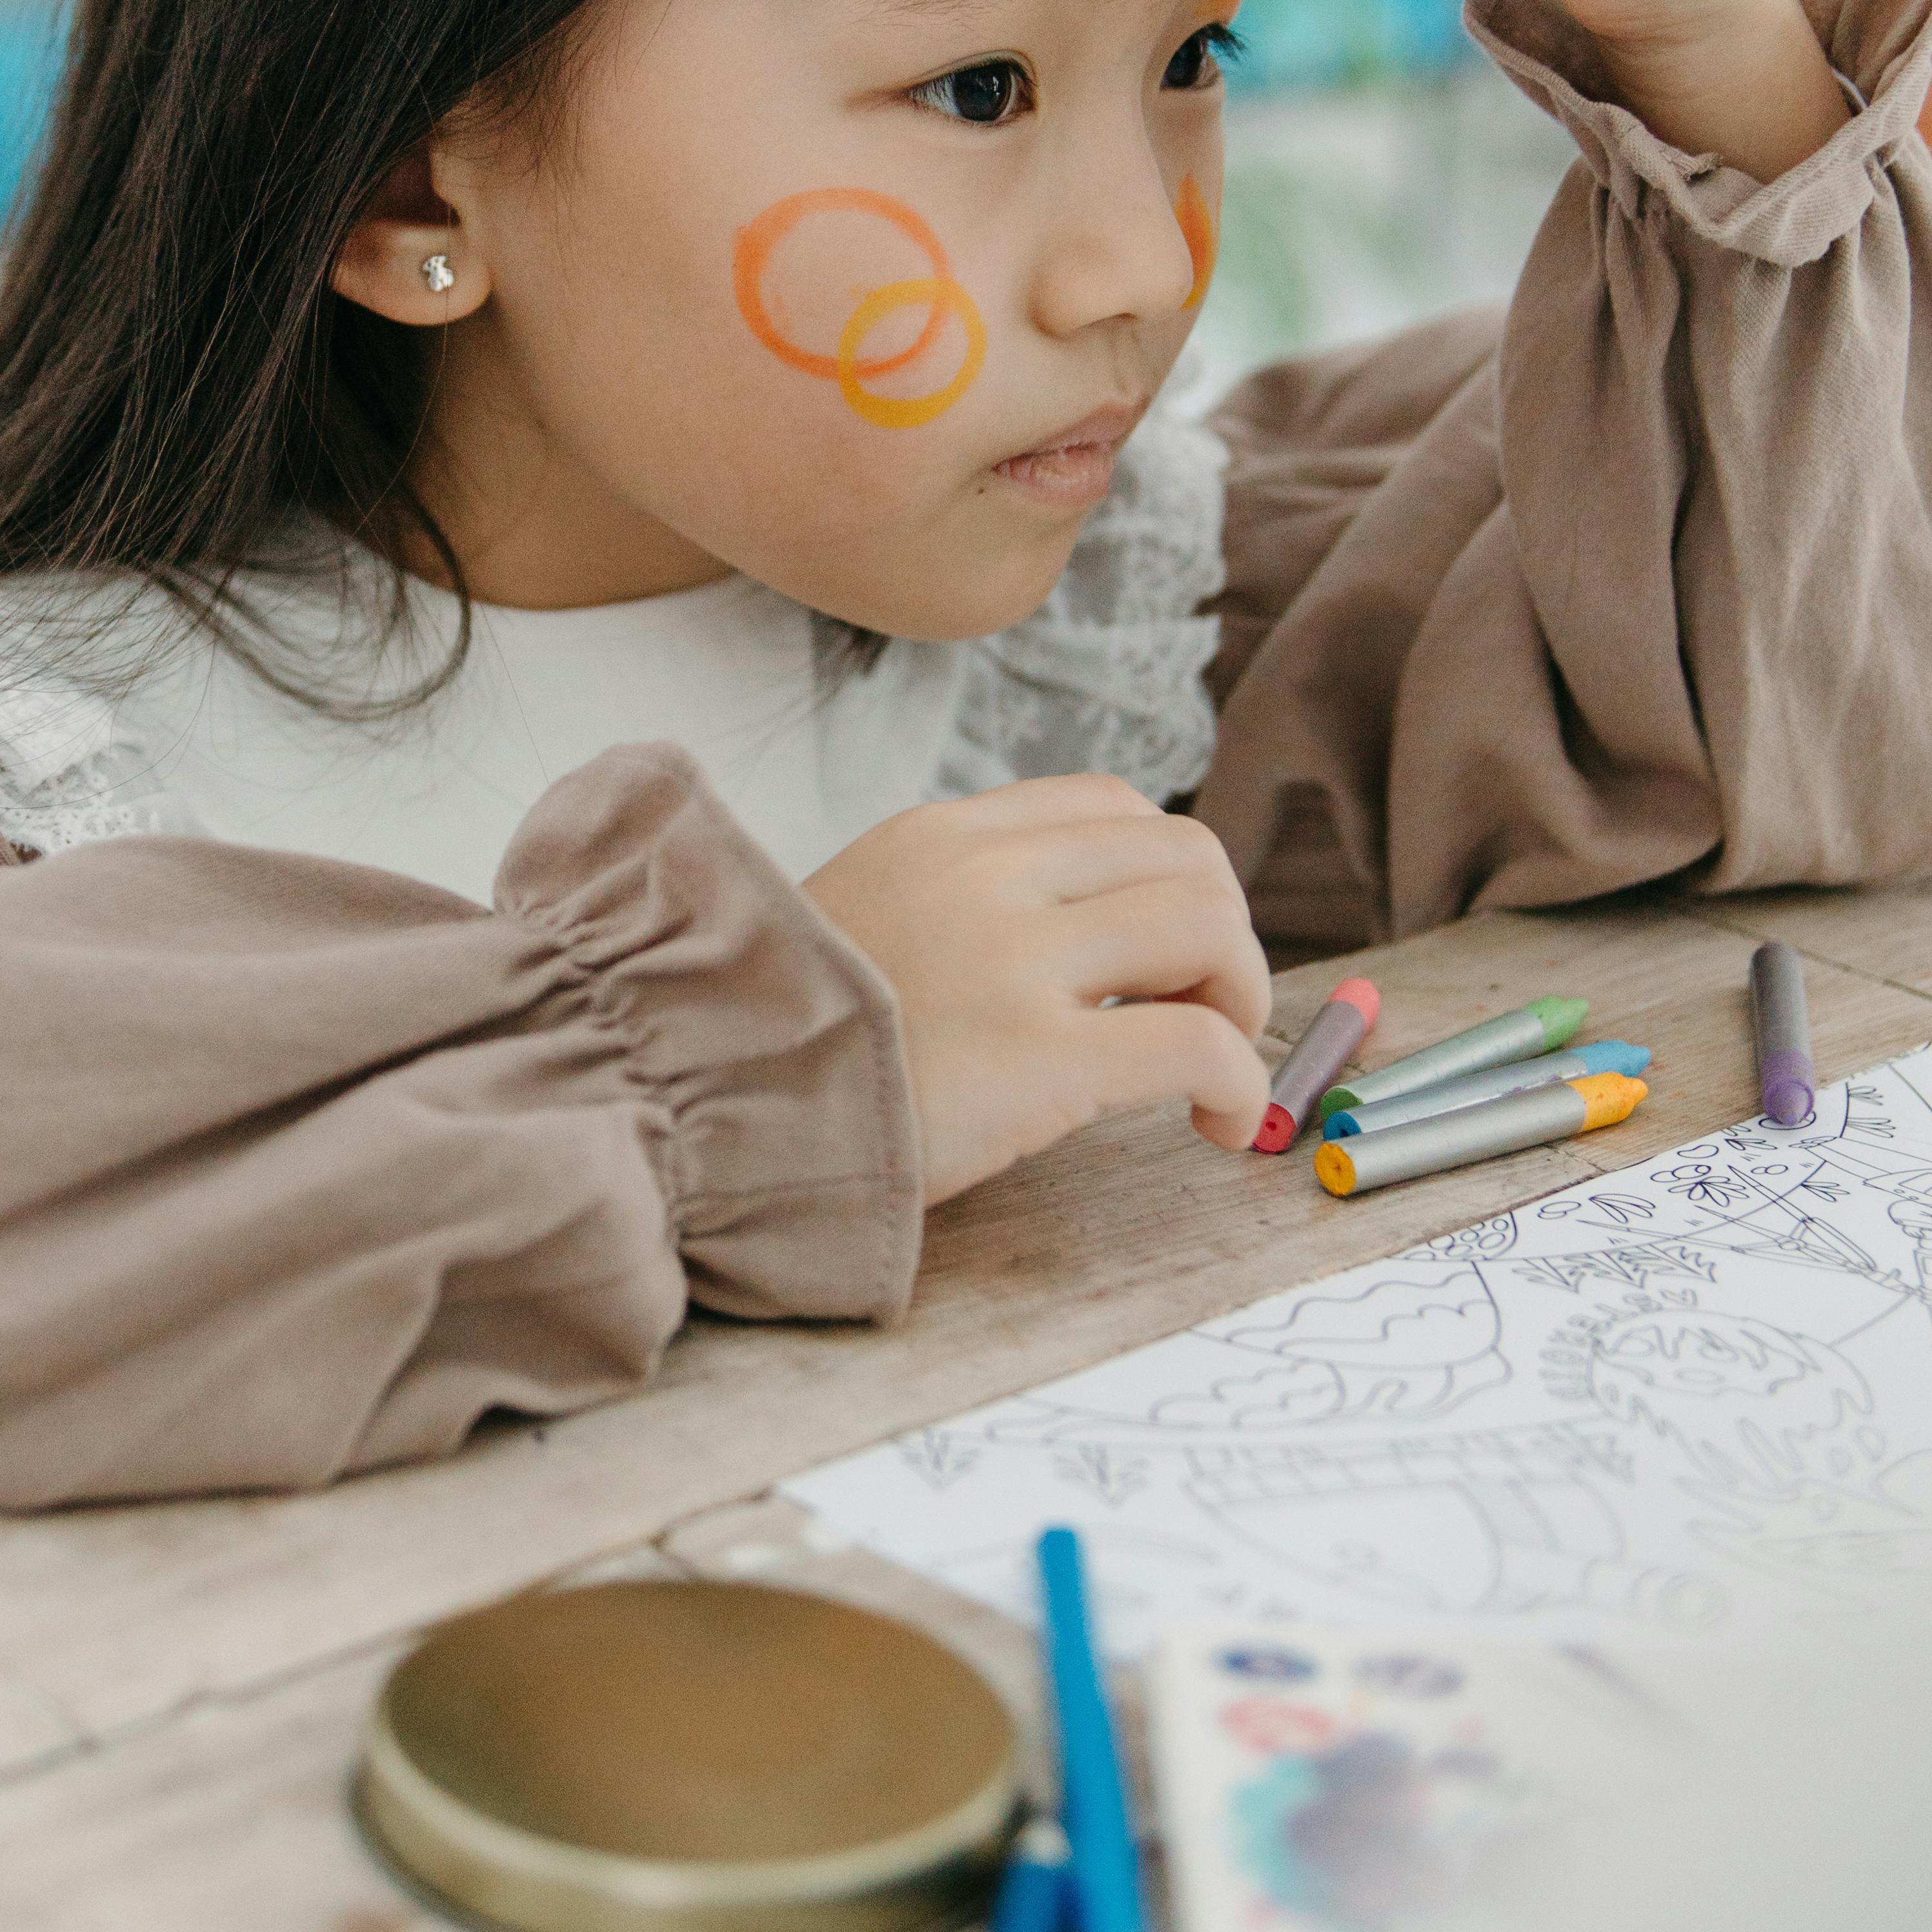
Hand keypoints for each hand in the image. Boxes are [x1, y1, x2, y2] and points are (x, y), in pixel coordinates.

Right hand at [804, 776, 1269, 1203]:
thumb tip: (1074, 958)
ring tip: (1209, 1069)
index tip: (1158, 957)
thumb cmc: (772, 1048)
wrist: (692, 1113)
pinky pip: (1199, 1043)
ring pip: (1208, 923)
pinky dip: (1236, 1084)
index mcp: (937, 838)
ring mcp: (1012, 960)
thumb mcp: (855, 927)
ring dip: (1239, 996)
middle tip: (1204, 1015)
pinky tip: (1219, 1126)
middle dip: (1222, 936)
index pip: (1110, 805)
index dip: (1166, 878)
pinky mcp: (1038, 1058)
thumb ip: (952, 913)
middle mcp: (982, 875)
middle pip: (1185, 854)